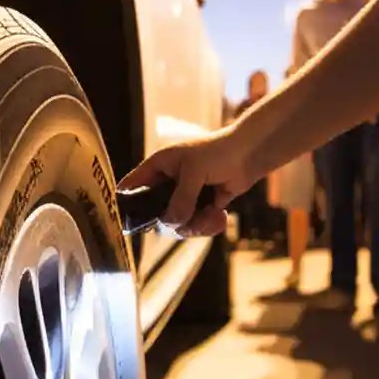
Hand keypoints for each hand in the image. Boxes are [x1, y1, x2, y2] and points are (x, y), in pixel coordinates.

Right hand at [118, 127, 254, 236]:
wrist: (250, 154)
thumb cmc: (219, 152)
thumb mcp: (194, 172)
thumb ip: (181, 199)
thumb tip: (170, 223)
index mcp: (158, 167)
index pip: (132, 186)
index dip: (128, 203)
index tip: (132, 222)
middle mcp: (167, 183)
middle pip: (157, 215)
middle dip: (176, 221)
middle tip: (191, 218)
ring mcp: (184, 196)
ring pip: (178, 224)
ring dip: (197, 225)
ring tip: (213, 214)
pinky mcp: (201, 206)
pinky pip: (196, 225)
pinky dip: (209, 225)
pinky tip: (220, 215)